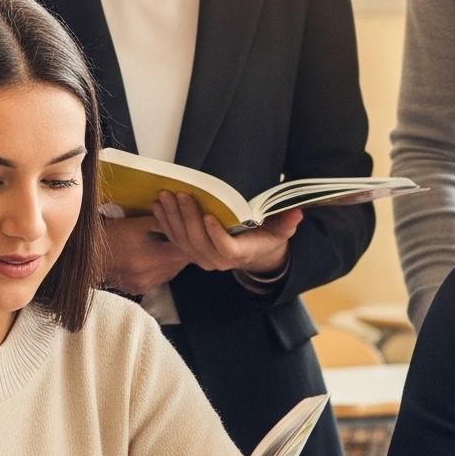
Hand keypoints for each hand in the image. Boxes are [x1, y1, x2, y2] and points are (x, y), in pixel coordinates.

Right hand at [100, 215, 190, 294]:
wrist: (85, 255)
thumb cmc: (109, 235)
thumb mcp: (136, 223)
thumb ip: (162, 222)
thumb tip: (183, 219)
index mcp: (148, 258)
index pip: (183, 253)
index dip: (191, 242)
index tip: (194, 232)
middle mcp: (147, 276)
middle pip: (179, 265)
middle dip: (186, 251)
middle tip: (189, 238)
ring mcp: (142, 285)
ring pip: (171, 273)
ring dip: (175, 261)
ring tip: (175, 246)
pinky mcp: (138, 289)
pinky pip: (160, 279)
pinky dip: (164, 269)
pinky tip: (160, 258)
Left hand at [150, 194, 300, 277]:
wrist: (252, 254)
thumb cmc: (265, 238)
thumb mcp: (280, 231)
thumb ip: (287, 223)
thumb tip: (296, 212)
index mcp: (239, 254)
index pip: (225, 248)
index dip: (216, 234)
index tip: (209, 216)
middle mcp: (217, 260)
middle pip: (197, 242)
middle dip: (187, 218)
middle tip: (181, 195)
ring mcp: (201, 258)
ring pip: (182, 240)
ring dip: (171, 218)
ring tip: (166, 196)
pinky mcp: (190, 252)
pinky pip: (173, 239)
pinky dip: (164, 223)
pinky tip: (158, 206)